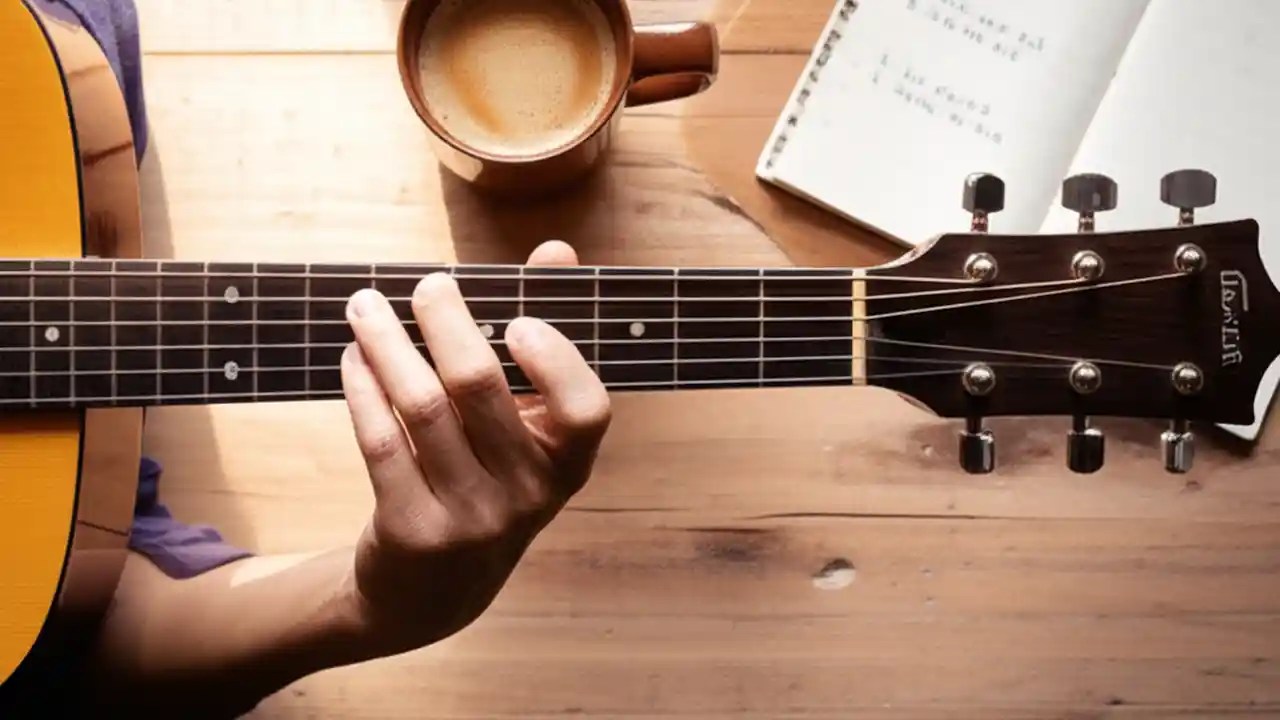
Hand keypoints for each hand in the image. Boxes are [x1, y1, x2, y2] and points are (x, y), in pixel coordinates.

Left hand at [339, 241, 610, 649]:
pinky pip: (381, 441)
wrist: (435, 592)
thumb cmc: (488, 480)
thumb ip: (544, 338)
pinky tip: (353, 358)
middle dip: (446, 322)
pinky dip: (363, 388)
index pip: (586, 411)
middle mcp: (527, 497)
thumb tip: (556, 251)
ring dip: (387, 344)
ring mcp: (468, 520)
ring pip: (421, 407)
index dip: (555, 361)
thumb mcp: (527, 430)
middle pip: (480, 388)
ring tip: (365, 306)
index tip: (516, 320)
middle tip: (426, 286)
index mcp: (568, 467)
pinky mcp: (412, 532)